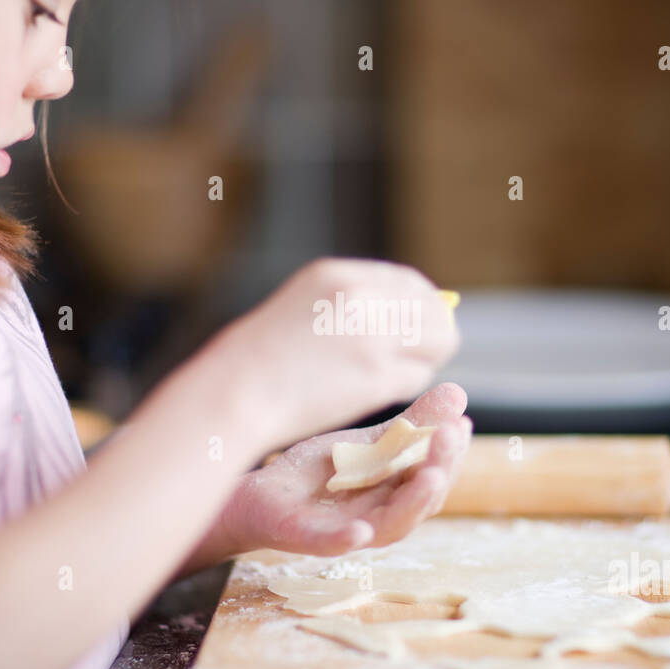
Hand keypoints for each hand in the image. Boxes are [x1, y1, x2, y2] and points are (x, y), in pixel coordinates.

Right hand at [211, 258, 459, 449]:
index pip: (409, 282)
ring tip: (389, 375)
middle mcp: (361, 297)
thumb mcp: (303, 305)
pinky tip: (377, 391)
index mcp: (338, 275)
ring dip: (421, 360)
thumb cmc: (259, 359)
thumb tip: (406, 312)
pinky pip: (415, 376)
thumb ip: (351, 302)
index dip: (424, 306)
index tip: (423, 324)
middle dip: (433, 333)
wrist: (235, 393)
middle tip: (420, 354)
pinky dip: (405, 385)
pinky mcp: (376, 376)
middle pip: (433, 310)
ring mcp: (372, 336)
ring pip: (434, 343)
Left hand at [217, 382, 471, 557]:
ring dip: (413, 504)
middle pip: (420, 503)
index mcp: (396, 495)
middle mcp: (379, 518)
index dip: (450, 454)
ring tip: (430, 475)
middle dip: (440, 470)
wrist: (258, 493)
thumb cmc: (317, 473)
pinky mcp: (308, 538)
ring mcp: (346, 531)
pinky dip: (347, 539)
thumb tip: (459, 393)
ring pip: (390, 526)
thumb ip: (410, 426)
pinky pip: (332, 544)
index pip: (433, 479)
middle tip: (451, 436)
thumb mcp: (368, 443)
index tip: (461, 423)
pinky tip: (361, 531)